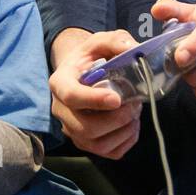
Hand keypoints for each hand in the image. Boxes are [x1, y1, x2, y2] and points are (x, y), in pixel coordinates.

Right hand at [48, 29, 143, 159]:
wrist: (82, 73)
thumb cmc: (90, 57)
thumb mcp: (99, 42)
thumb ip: (116, 41)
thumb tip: (135, 50)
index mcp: (60, 83)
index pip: (71, 97)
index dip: (95, 100)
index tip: (117, 98)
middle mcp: (61, 111)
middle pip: (85, 128)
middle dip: (116, 119)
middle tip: (134, 104)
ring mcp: (72, 130)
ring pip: (97, 144)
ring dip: (124, 131)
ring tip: (134, 114)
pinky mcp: (86, 143)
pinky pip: (109, 153)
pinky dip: (127, 141)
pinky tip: (131, 125)